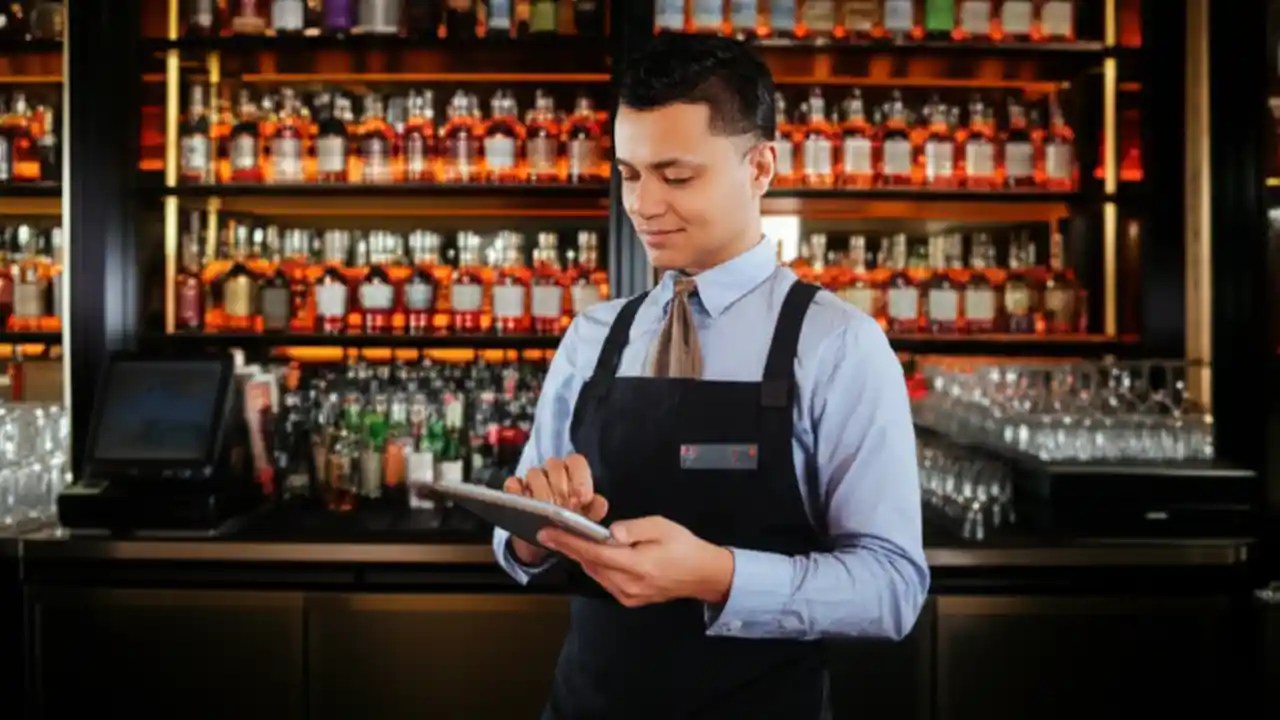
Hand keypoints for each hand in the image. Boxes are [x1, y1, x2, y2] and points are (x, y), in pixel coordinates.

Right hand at [502, 453, 608, 565]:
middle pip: (555, 466)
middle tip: (565, 509)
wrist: (546, 541)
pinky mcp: (513, 489)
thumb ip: (595, 510)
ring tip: (547, 513)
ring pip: (534, 474)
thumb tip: (599, 502)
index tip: (582, 498)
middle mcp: (552, 471)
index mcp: (572, 472)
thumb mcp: (586, 520)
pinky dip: (519, 494)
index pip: (576, 461)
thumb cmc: (569, 524)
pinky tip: (527, 509)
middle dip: (561, 489)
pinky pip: (513, 484)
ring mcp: (531, 479)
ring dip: (541, 493)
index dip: (580, 478)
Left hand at [538, 516, 733, 607]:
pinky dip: (597, 567)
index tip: (547, 533)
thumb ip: (633, 528)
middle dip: (570, 548)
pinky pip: (605, 582)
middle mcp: (628, 585)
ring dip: (582, 558)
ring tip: (570, 541)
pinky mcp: (630, 600)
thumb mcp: (661, 526)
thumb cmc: (684, 546)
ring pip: (595, 574)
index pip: (594, 553)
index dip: (568, 542)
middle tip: (552, 532)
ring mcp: (628, 596)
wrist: (704, 575)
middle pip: (590, 565)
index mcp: (637, 566)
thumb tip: (609, 533)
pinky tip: (595, 555)